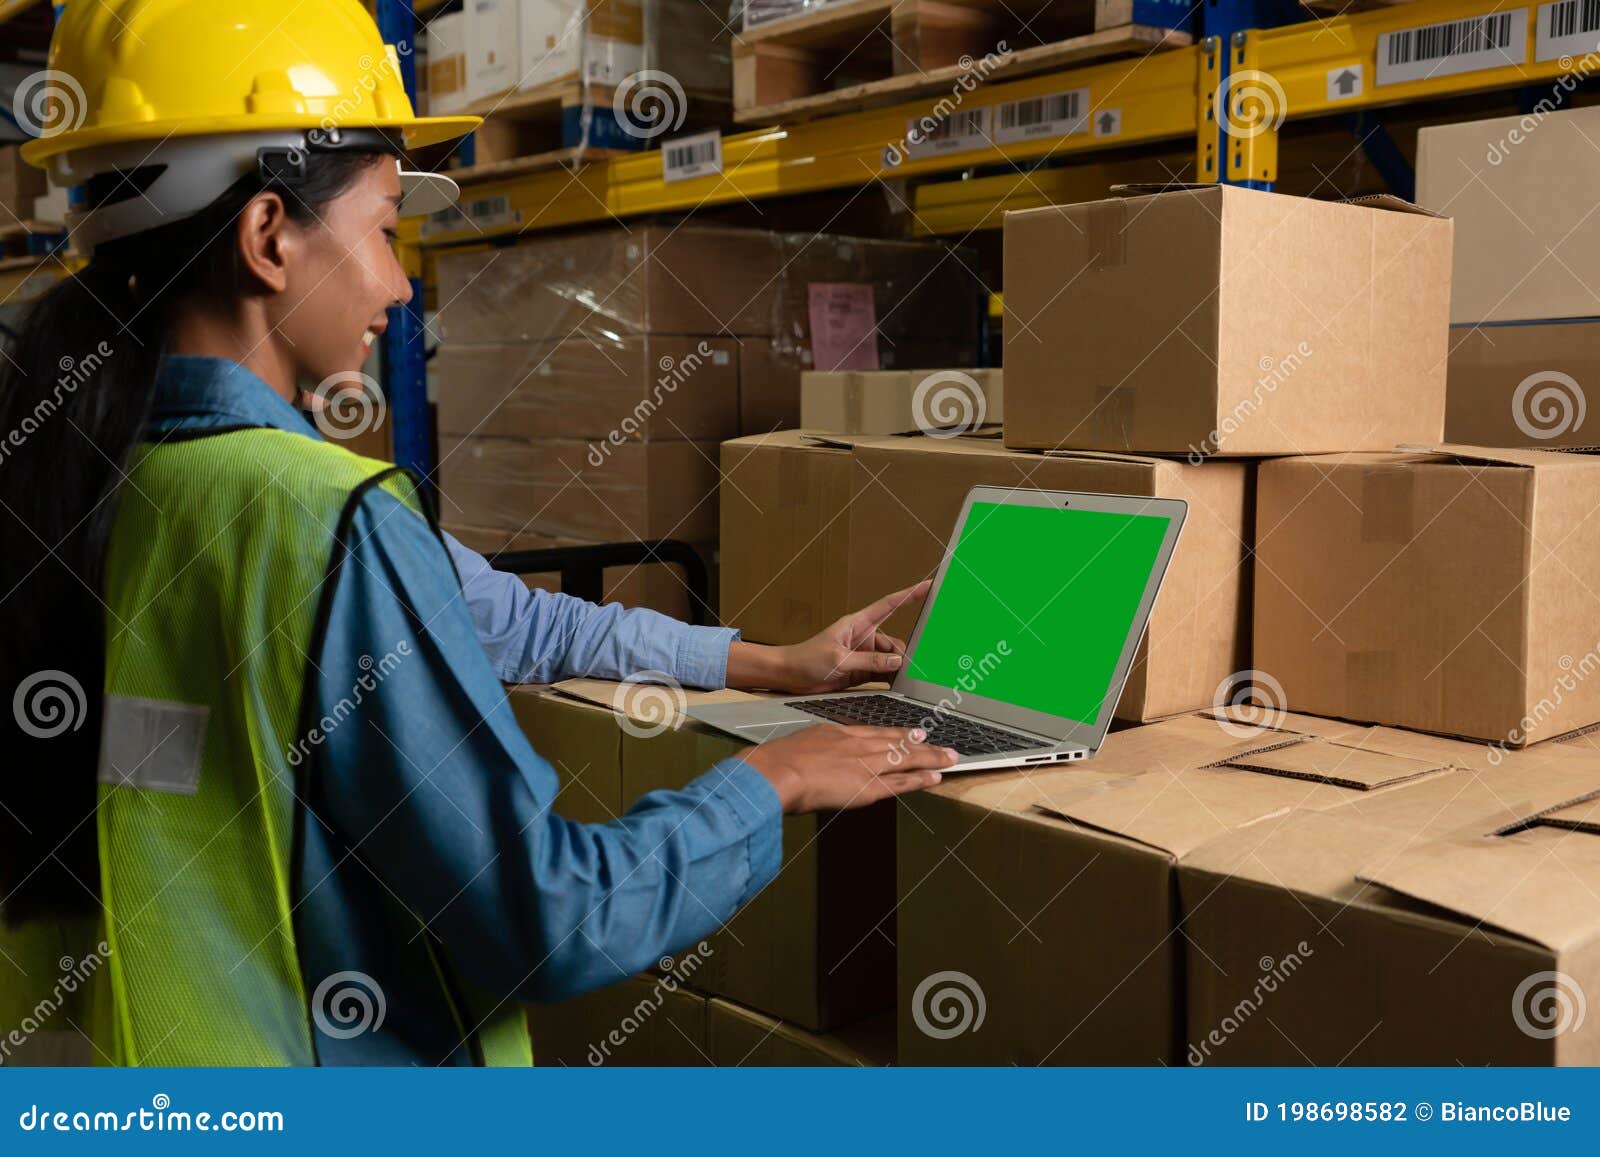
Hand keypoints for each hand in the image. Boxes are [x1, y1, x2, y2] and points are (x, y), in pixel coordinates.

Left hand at [726, 580, 930, 694]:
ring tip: (905, 681)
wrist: (789, 675)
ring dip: (897, 669)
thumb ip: (869, 661)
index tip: (928, 586)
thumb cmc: (807, 659)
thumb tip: (897, 661)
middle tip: (914, 668)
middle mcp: (864, 637)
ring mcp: (863, 654)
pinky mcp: (861, 670)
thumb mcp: (839, 660)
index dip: (909, 594)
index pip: (889, 605)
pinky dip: (890, 678)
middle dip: (905, 654)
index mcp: (858, 624)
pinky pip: (882, 672)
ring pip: (891, 659)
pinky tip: (898, 686)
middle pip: (895, 642)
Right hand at [739, 724, 956, 812]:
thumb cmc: (775, 762)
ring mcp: (865, 764)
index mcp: (837, 734)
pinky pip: (901, 782)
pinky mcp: (868, 786)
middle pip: (895, 742)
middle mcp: (856, 745)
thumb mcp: (793, 747)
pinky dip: (921, 779)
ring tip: (949, 756)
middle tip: (939, 741)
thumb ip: (809, 752)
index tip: (911, 732)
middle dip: (919, 743)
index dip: (895, 734)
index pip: (874, 733)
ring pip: (905, 758)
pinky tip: (936, 777)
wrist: (775, 771)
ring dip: (930, 758)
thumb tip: (807, 760)